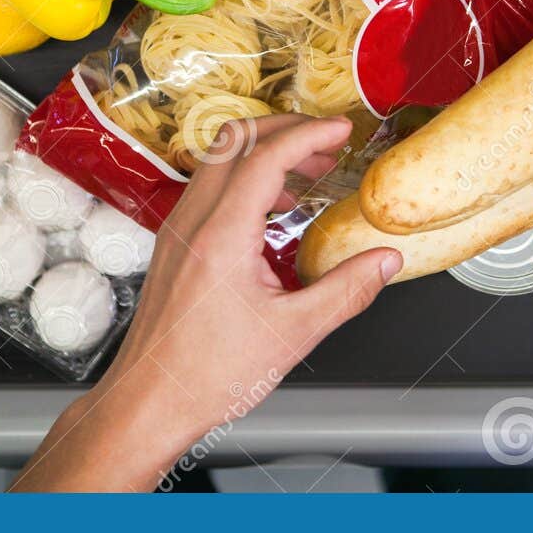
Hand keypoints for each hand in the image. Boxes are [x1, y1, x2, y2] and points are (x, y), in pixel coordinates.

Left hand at [13, 114, 401, 491]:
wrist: (148, 402)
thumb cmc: (207, 376)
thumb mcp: (292, 335)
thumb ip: (345, 291)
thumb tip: (383, 261)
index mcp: (222, 236)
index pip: (267, 157)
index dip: (309, 135)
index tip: (342, 130)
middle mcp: (193, 221)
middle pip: (237, 141)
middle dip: (287, 130)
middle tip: (328, 144)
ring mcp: (178, 229)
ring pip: (219, 159)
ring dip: (265, 152)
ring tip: (307, 173)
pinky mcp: (174, 244)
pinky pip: (209, 187)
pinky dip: (245, 177)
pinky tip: (273, 209)